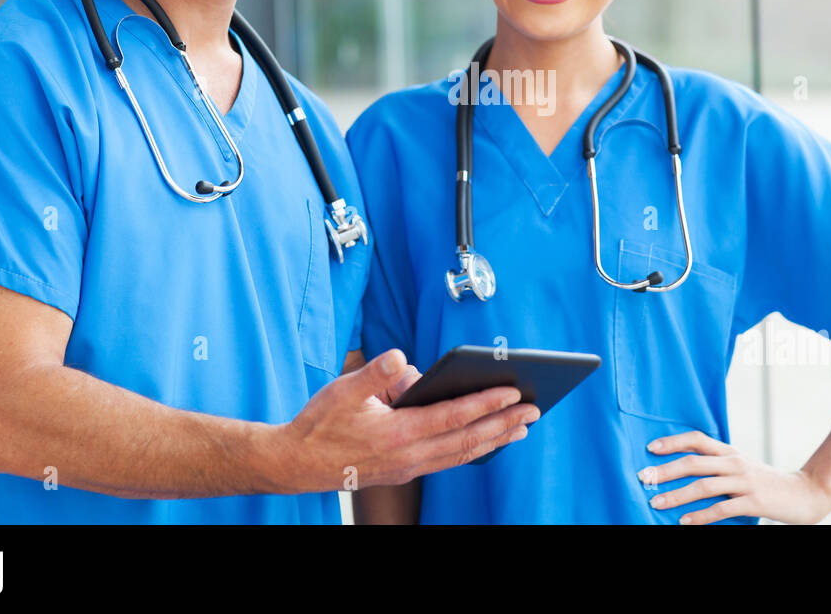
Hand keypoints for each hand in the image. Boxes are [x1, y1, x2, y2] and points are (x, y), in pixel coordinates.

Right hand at [278, 348, 538, 492]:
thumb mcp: (342, 390)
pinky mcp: (405, 472)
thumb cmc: (319, 424)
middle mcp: (409, 455)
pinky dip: (473, 450)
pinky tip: (486, 442)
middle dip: (503, 423)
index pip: (452, 417)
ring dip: (494, 439)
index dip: (485, 404)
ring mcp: (408, 468)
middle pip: (467, 440)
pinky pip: (448, 461)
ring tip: (521, 427)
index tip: (513, 392)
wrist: (296, 464)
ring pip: (461, 455)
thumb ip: (374, 374)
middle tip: (534, 410)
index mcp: (397, 433)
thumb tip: (400, 358)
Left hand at [639, 431, 830, 524]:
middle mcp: (734, 463)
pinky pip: (722, 509)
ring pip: (704, 485)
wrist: (804, 493)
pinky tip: (685, 522)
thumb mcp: (741, 466)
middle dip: (665, 470)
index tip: (650, 448)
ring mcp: (744, 482)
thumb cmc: (766, 482)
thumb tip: (683, 467)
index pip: (698, 439)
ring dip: (677, 495)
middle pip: (694, 462)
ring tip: (656, 502)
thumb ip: (717, 464)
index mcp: (730, 452)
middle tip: (644, 478)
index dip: (673, 441)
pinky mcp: (753, 502)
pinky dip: (701, 516)